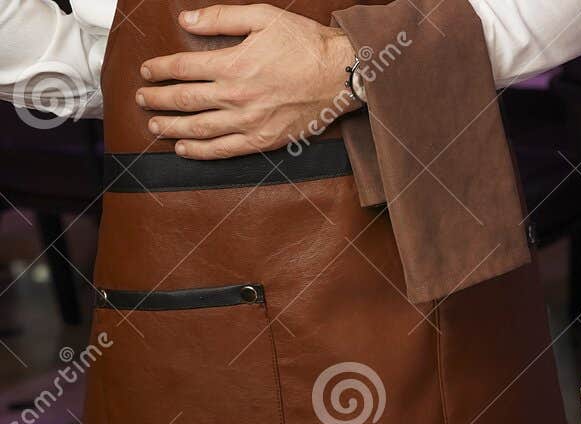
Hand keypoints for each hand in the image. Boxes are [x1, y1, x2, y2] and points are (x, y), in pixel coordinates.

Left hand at [138, 5, 355, 158]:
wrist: (342, 76)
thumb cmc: (307, 44)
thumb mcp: (263, 17)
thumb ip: (221, 17)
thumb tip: (187, 20)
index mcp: (233, 64)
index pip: (182, 68)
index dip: (159, 69)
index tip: (146, 71)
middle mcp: (237, 96)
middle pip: (184, 100)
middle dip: (157, 99)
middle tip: (142, 98)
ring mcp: (250, 122)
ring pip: (199, 128)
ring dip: (171, 128)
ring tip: (154, 125)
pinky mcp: (264, 140)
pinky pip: (225, 150)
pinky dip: (201, 152)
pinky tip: (184, 150)